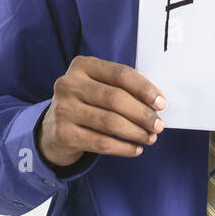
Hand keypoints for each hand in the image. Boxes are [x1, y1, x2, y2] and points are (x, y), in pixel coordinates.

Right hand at [36, 56, 165, 168]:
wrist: (53, 130)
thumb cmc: (86, 105)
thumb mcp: (97, 87)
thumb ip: (122, 89)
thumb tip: (157, 103)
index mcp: (82, 66)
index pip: (120, 74)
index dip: (144, 88)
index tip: (161, 103)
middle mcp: (69, 84)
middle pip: (116, 98)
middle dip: (143, 114)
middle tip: (158, 126)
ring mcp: (63, 109)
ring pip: (110, 122)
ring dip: (136, 132)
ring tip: (150, 138)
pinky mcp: (63, 133)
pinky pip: (101, 143)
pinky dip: (124, 147)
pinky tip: (135, 149)